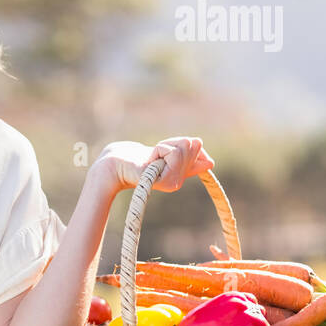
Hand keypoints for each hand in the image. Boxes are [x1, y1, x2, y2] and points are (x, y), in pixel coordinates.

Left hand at [93, 137, 213, 195]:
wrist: (115, 165)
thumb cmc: (138, 159)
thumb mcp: (166, 154)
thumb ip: (186, 157)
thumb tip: (210, 162)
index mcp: (180, 177)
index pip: (201, 154)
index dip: (186, 146)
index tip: (165, 151)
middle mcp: (176, 182)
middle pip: (192, 146)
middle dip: (172, 143)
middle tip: (155, 153)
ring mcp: (168, 182)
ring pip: (183, 148)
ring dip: (164, 145)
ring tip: (152, 155)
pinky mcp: (158, 177)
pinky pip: (172, 153)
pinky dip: (160, 149)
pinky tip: (149, 158)